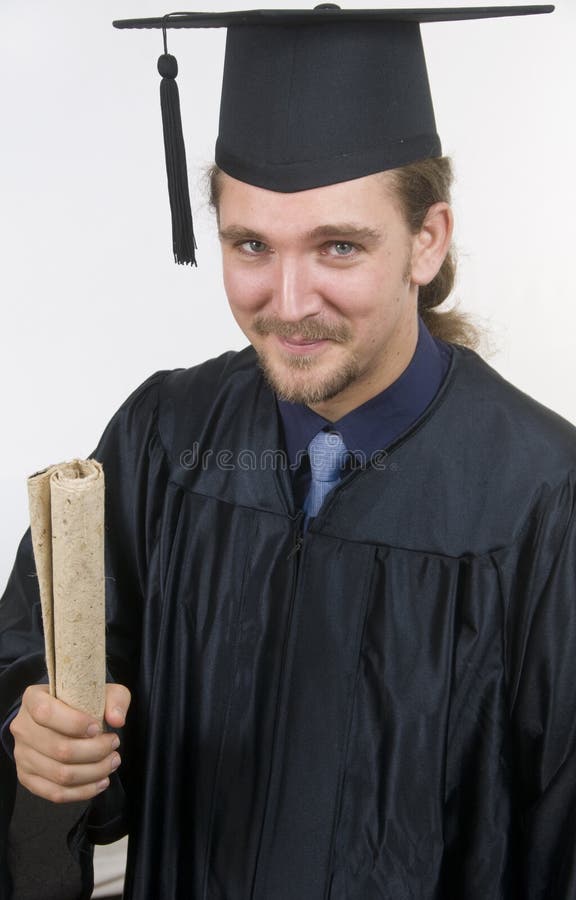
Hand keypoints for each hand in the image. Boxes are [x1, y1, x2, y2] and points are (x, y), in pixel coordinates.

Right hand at [10, 683, 130, 803]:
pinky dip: (83, 791)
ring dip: (93, 772)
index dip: (75, 723)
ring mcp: (22, 755)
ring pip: (60, 774)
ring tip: (112, 762)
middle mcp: (22, 727)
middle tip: (114, 745)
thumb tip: (117, 720)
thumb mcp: (101, 691)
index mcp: (33, 699)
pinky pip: (55, 793)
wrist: (64, 716)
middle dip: (95, 751)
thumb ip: (114, 699)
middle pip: (59, 749)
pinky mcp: (27, 777)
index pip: (46, 713)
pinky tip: (101, 781)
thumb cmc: (82, 702)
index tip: (98, 728)